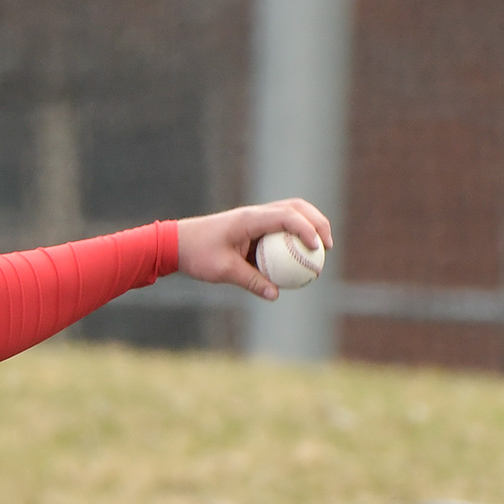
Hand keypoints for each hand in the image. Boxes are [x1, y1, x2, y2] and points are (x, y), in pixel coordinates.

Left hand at [176, 199, 332, 300]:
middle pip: (296, 208)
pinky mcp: (253, 227)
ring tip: (322, 248)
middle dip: (317, 223)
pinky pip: (279, 228)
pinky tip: (300, 256)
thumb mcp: (223, 271)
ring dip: (309, 226)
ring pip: (291, 213)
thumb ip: (250, 281)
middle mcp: (255, 214)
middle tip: (328, 246)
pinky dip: (294, 236)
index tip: (318, 247)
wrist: (176, 243)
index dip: (307, 229)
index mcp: (249, 219)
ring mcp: (255, 218)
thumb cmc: (197, 254)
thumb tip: (275, 294)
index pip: (287, 216)